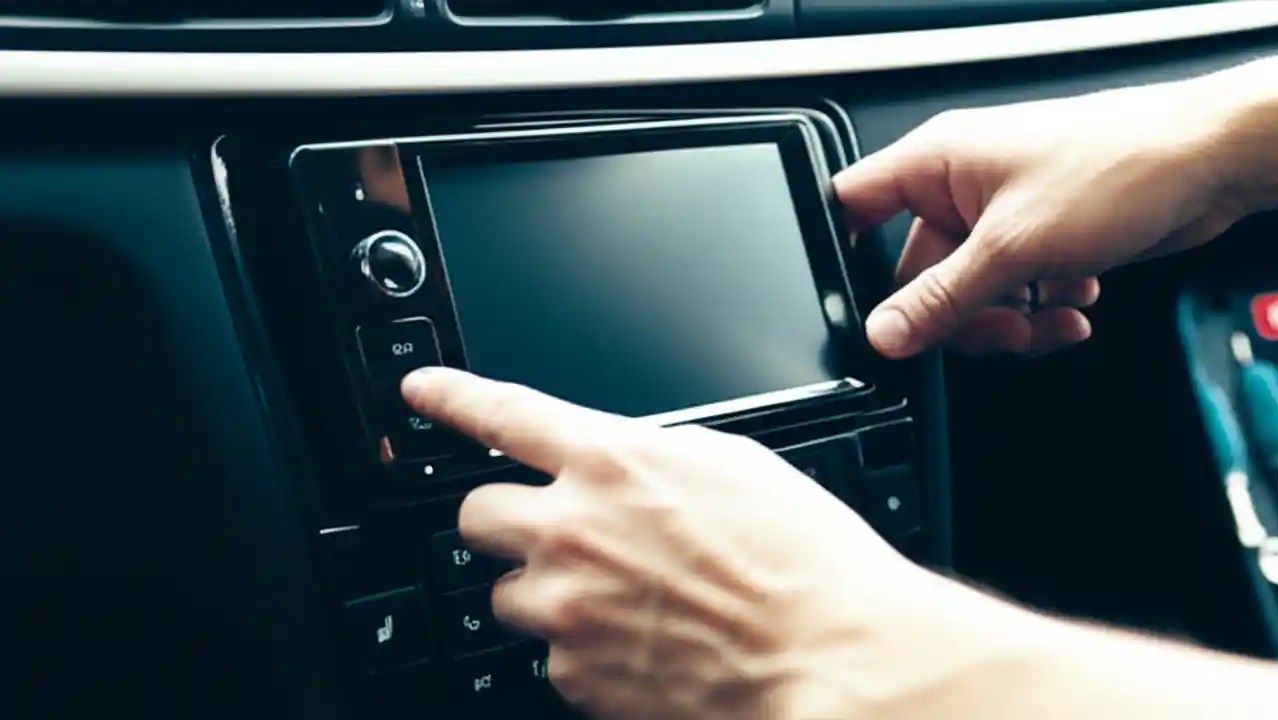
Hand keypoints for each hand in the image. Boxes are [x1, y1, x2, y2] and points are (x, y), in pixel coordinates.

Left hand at [402, 368, 1014, 719]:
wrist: (827, 655)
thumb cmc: (801, 559)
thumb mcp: (733, 466)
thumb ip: (653, 456)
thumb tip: (623, 461)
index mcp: (613, 463)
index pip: (503, 413)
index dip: (451, 397)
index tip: (421, 392)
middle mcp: (573, 531)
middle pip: (475, 515)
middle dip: (504, 520)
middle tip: (552, 533)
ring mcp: (567, 608)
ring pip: (506, 594)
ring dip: (546, 591)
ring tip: (616, 601)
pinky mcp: (576, 676)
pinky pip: (551, 657)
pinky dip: (584, 651)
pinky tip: (643, 645)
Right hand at [836, 74, 1259, 358]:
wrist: (1208, 165)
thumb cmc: (1119, 167)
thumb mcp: (1013, 248)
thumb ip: (941, 299)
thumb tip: (886, 335)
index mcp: (935, 163)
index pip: (852, 208)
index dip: (845, 258)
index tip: (869, 310)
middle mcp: (961, 187)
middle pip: (919, 274)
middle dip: (964, 314)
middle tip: (1003, 328)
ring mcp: (1000, 215)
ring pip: (970, 293)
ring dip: (1011, 319)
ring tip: (1051, 317)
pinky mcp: (1038, 237)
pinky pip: (1012, 292)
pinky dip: (1041, 309)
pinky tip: (1075, 301)